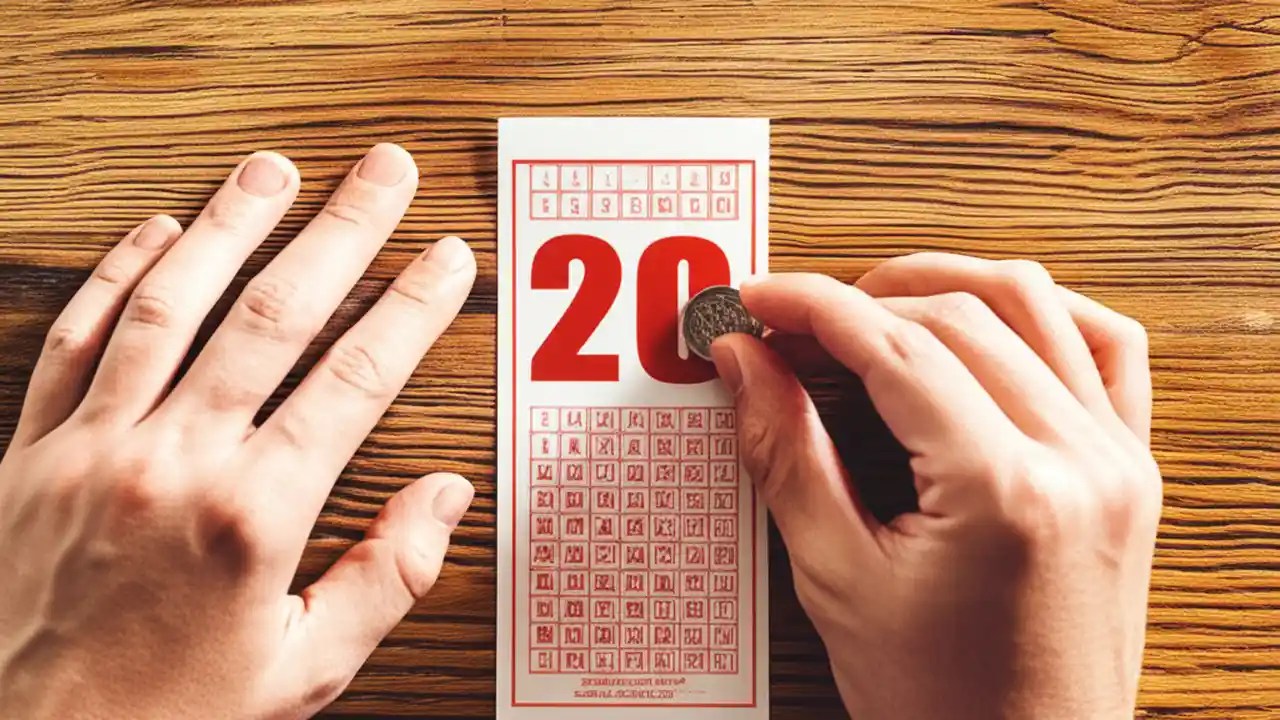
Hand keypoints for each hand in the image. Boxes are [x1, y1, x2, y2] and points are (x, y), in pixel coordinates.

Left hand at [0, 145, 476, 718]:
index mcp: (252, 518)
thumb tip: (444, 497)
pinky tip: (156, 231)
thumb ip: (385, 577)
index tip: (446, 259)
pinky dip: (116, 276)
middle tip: (386, 171)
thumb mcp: (302, 670)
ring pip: (172, 304)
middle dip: (343, 231)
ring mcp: (94, 449)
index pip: (357, 380)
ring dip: (230, 225)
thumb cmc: (167, 717)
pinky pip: (76, 340)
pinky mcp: (29, 454)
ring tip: (275, 170)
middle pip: (276, 316)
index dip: (411, 308)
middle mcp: (174, 463)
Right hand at [710, 254, 1159, 719]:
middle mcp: (1079, 463)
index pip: (896, 348)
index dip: (812, 307)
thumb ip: (787, 454)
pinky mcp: (1131, 473)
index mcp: (1005, 494)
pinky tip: (984, 324)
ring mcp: (1117, 463)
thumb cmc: (939, 704)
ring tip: (871, 306)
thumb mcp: (837, 580)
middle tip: (789, 326)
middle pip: (958, 318)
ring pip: (1034, 306)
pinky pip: (1106, 348)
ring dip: (943, 288)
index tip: (756, 301)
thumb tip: (746, 361)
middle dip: (859, 302)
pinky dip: (1039, 314)